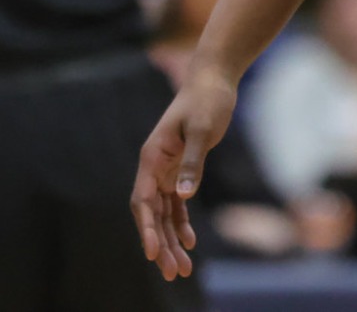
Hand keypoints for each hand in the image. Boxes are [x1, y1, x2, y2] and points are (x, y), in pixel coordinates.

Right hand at [131, 57, 237, 280]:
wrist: (213, 82)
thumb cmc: (207, 101)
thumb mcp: (203, 129)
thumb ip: (193, 162)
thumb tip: (184, 194)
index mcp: (152, 156)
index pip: (143, 200)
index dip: (146, 228)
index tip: (151, 253)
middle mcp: (154, 166)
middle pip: (152, 214)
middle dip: (160, 244)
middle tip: (172, 273)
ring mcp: (166, 170)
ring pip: (163, 213)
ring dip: (170, 240)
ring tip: (181, 269)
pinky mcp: (180, 170)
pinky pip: (176, 204)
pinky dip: (181, 223)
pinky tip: (189, 243)